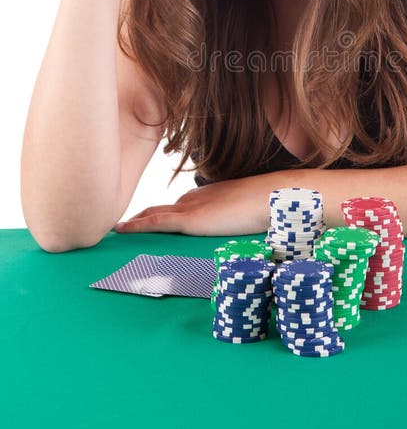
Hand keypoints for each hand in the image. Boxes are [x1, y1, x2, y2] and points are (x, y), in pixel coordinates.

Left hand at [113, 172, 279, 236]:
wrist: (274, 197)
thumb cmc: (267, 207)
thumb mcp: (245, 214)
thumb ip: (233, 220)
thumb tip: (233, 231)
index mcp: (205, 198)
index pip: (172, 208)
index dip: (153, 215)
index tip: (137, 223)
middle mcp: (192, 199)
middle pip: (157, 209)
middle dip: (137, 218)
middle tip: (115, 228)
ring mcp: (190, 208)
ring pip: (152, 214)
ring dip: (132, 222)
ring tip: (110, 231)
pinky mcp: (190, 219)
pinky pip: (156, 221)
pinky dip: (137, 225)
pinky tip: (120, 229)